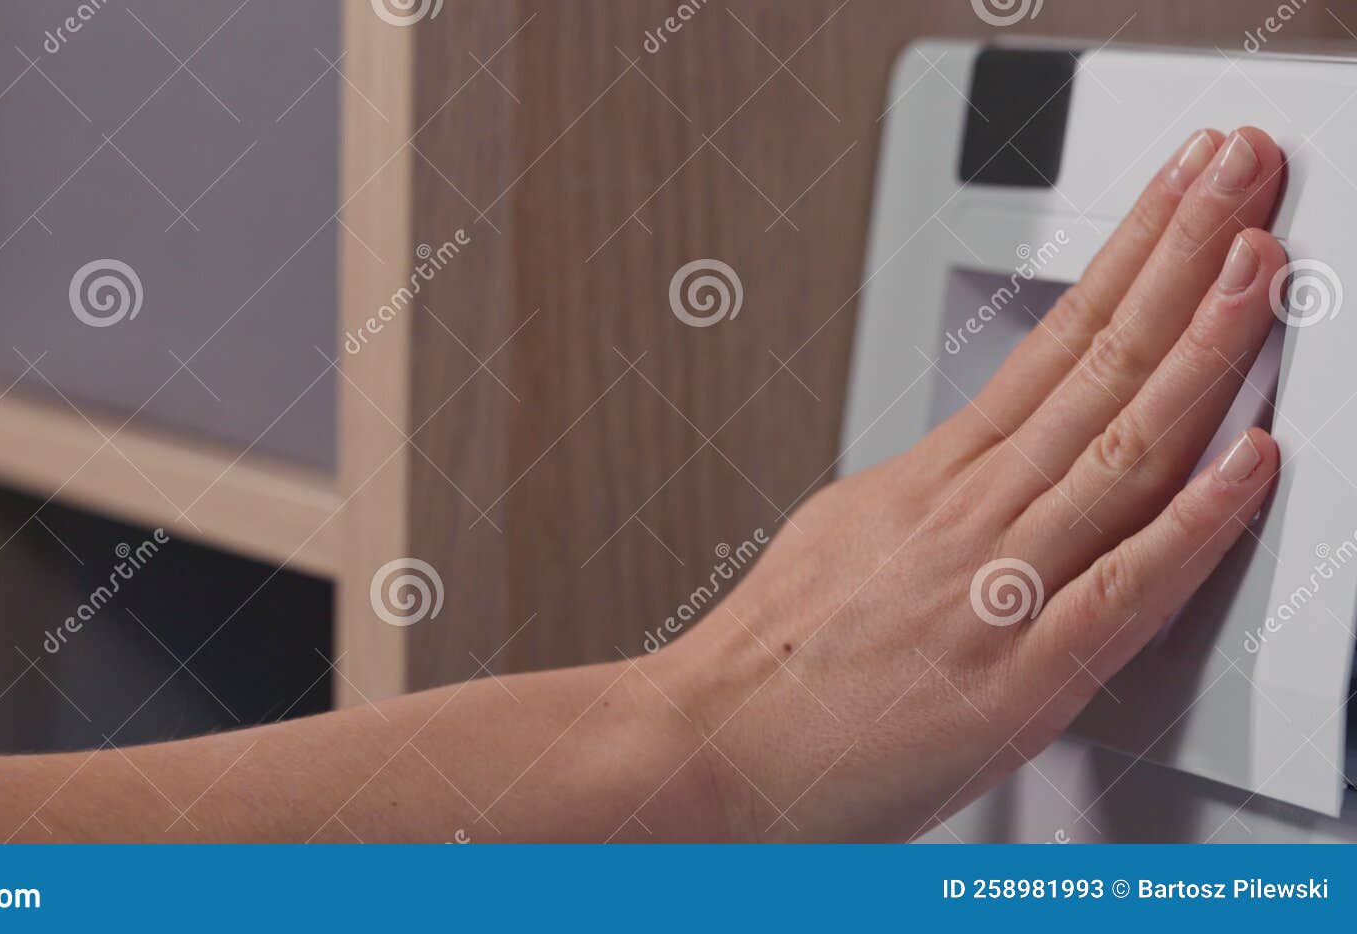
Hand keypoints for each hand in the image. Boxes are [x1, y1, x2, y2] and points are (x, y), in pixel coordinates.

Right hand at [652, 127, 1286, 841]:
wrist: (707, 749)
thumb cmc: (770, 664)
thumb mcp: (845, 537)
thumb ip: (933, 497)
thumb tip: (990, 465)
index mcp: (930, 482)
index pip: (1051, 342)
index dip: (1129, 257)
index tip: (1181, 192)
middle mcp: (967, 517)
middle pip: (1094, 366)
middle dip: (1180, 256)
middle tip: (1241, 170)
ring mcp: (995, 592)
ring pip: (1117, 451)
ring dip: (1201, 350)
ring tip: (1257, 265)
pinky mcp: (1017, 684)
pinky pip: (1122, 592)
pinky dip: (1193, 523)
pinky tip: (1250, 460)